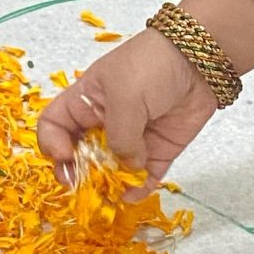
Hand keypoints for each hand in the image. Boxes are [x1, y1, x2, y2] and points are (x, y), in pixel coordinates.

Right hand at [35, 30, 218, 187]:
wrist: (200, 58)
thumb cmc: (152, 64)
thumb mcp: (125, 95)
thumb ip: (120, 136)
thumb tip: (127, 166)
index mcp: (85, 101)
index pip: (54, 126)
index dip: (52, 144)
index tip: (65, 157)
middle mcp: (103, 122)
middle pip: (81, 155)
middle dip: (81, 174)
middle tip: (85, 187)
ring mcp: (131, 138)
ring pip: (112, 171)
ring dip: (110, 186)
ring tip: (113, 195)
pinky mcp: (158, 149)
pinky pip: (143, 176)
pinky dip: (138, 188)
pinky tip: (135, 193)